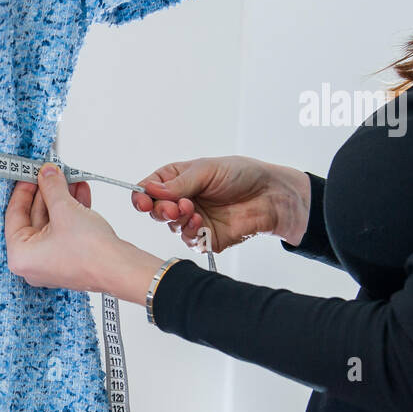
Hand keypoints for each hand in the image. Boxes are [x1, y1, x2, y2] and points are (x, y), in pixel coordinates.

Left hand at [5, 163, 165, 305]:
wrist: (122, 270)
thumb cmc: (90, 252)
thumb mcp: (65, 209)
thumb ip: (52, 187)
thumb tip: (47, 173)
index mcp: (20, 256)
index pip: (14, 214)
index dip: (23, 190)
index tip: (30, 173)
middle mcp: (33, 262)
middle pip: (34, 217)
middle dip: (48, 192)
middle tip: (52, 173)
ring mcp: (52, 261)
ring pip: (52, 222)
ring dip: (62, 198)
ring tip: (71, 178)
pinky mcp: (70, 258)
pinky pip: (64, 229)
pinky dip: (72, 211)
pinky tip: (80, 191)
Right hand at [130, 156, 310, 251]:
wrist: (271, 196)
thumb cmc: (242, 175)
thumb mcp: (207, 170)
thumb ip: (178, 183)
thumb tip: (150, 190)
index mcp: (177, 180)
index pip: (149, 189)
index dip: (141, 196)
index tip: (143, 202)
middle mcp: (181, 200)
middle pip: (155, 211)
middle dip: (160, 210)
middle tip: (173, 208)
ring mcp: (192, 220)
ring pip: (170, 227)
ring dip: (178, 221)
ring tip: (193, 212)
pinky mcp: (205, 238)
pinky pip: (188, 241)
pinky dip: (191, 233)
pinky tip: (201, 224)